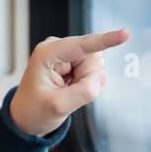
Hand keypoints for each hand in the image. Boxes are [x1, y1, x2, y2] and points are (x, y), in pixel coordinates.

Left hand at [8, 28, 129, 135]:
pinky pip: (92, 71)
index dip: (105, 40)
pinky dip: (84, 83)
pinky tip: (69, 88)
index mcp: (47, 54)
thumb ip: (84, 92)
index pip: (82, 45)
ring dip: (85, 82)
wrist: (25, 117)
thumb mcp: (58, 107)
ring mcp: (65, 53)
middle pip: (93, 57)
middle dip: (87, 78)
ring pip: (95, 65)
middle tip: (68, 92)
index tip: (125, 34)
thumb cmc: (34, 111)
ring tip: (66, 91)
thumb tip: (101, 77)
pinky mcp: (71, 61)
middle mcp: (56, 48)